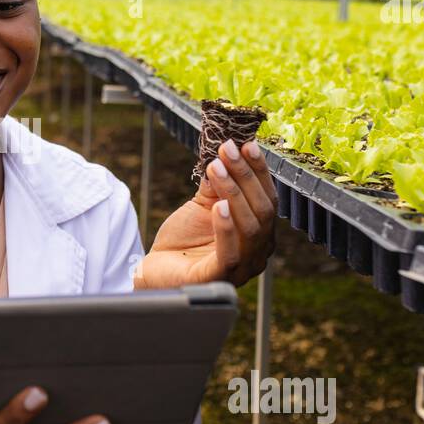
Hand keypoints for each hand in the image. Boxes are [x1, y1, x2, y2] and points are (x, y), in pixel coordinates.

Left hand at [134, 138, 276, 289]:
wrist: (156, 271)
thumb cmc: (182, 242)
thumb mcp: (202, 207)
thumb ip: (216, 186)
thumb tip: (224, 156)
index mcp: (259, 234)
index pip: (268, 198)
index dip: (258, 170)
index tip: (246, 144)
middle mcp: (258, 253)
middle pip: (263, 211)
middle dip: (246, 176)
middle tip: (227, 151)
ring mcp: (242, 269)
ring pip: (250, 228)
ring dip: (234, 193)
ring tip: (216, 168)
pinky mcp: (219, 279)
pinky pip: (231, 254)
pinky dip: (226, 228)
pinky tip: (218, 206)